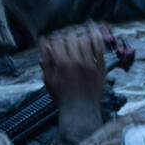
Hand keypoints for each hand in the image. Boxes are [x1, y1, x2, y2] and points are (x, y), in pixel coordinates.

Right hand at [40, 24, 107, 144]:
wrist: (80, 111)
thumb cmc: (62, 97)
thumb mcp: (49, 80)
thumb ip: (46, 60)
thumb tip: (44, 43)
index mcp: (61, 64)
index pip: (58, 41)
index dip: (56, 37)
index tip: (57, 38)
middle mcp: (76, 62)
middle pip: (72, 39)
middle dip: (68, 35)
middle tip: (68, 36)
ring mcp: (90, 64)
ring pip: (85, 41)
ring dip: (81, 34)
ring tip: (79, 32)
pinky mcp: (101, 68)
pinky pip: (100, 49)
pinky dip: (97, 38)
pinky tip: (94, 33)